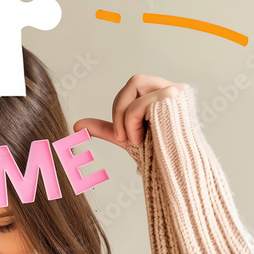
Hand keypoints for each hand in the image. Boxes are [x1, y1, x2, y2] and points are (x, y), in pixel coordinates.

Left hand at [73, 74, 188, 146]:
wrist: (174, 172)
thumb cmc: (157, 156)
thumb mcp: (128, 137)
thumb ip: (107, 128)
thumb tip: (76, 125)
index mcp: (166, 95)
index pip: (135, 87)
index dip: (120, 108)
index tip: (120, 137)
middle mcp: (175, 89)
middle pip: (135, 81)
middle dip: (120, 109)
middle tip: (120, 137)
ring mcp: (177, 92)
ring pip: (136, 84)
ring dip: (125, 115)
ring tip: (132, 139)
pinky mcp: (174, 99)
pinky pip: (140, 103)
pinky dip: (131, 123)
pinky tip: (140, 140)